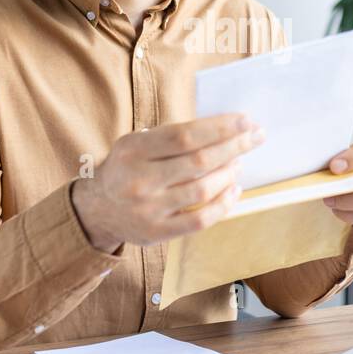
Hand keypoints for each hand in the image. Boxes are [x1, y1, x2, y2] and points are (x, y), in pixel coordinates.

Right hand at [72, 113, 264, 251]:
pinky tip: (234, 189)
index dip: (219, 127)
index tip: (245, 121)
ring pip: (202, 190)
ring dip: (228, 174)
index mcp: (133, 150)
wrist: (96, 209)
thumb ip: (171, 137)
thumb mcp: (135, 143)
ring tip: (240, 162)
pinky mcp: (157, 232)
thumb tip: (222, 128)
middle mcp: (140, 180)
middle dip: (234, 146)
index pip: (184, 135)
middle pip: (198, 161)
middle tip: (256, 136)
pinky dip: (223, 204)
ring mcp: (149, 209)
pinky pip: (200, 220)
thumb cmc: (126, 168)